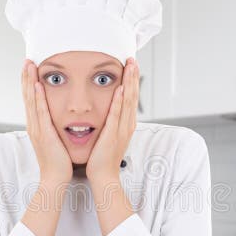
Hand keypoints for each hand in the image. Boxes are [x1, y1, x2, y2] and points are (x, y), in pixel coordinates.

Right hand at [22, 59, 71, 185]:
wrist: (55, 178)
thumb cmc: (58, 161)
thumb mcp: (53, 139)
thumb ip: (52, 126)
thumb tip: (55, 117)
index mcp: (36, 125)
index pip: (30, 99)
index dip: (29, 82)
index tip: (30, 68)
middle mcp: (33, 125)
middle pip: (27, 96)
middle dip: (26, 77)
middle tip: (27, 60)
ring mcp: (36, 129)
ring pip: (31, 101)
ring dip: (29, 82)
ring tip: (29, 66)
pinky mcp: (43, 134)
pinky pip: (40, 113)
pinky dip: (37, 99)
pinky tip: (37, 86)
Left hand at [85, 57, 138, 184]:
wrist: (103, 176)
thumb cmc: (102, 157)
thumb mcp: (109, 135)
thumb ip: (110, 122)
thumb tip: (108, 110)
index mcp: (126, 123)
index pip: (131, 97)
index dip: (132, 80)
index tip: (131, 65)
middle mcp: (127, 124)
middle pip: (133, 95)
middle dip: (133, 76)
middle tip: (133, 59)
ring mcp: (122, 130)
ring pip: (128, 102)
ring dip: (130, 83)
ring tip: (130, 66)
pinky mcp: (113, 135)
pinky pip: (117, 115)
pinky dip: (120, 102)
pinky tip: (121, 89)